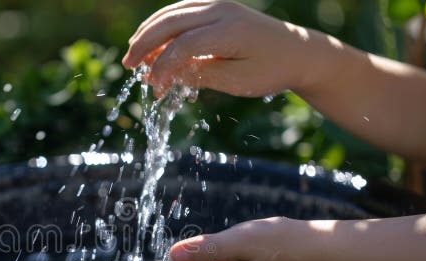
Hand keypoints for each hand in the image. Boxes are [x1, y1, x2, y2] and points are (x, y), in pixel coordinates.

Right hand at [124, 1, 328, 97]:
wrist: (298, 51)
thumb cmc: (270, 70)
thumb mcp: (235, 80)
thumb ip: (199, 75)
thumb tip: (164, 75)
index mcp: (229, 30)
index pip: (183, 45)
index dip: (162, 66)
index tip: (153, 87)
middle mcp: (221, 10)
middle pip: (170, 22)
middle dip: (145, 43)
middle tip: (128, 65)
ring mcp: (218, 4)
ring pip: (171, 12)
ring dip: (148, 32)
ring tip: (133, 54)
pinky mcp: (216, 7)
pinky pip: (180, 11)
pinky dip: (161, 26)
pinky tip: (150, 41)